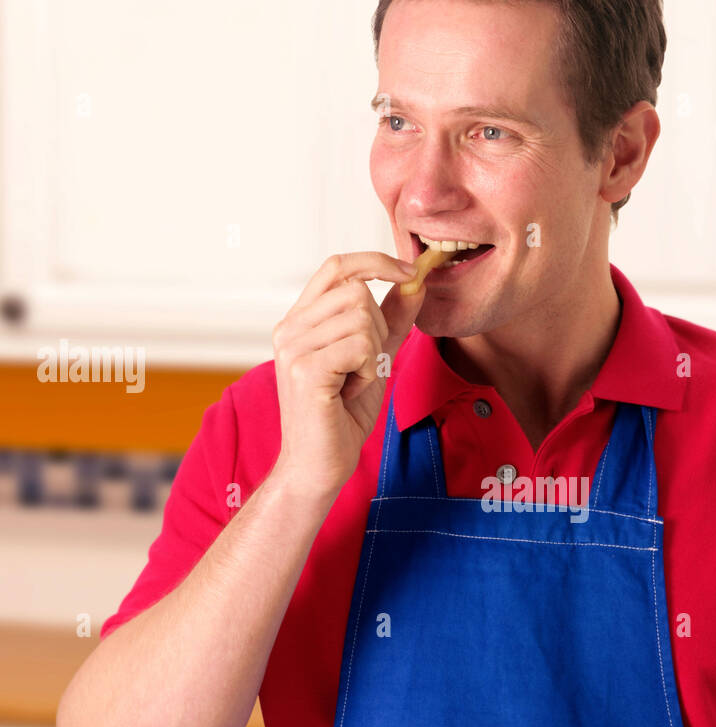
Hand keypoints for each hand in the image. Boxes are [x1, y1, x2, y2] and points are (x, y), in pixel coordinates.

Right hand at [271, 250, 429, 506]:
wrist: (319, 464)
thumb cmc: (341, 415)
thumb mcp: (374, 358)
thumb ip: (392, 320)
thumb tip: (415, 282)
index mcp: (300, 320)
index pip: (337, 266)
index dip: (376, 262)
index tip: (409, 272)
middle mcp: (289, 327)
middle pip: (357, 291)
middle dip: (379, 328)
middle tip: (364, 365)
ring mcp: (293, 346)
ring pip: (362, 318)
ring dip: (372, 354)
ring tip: (352, 382)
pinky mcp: (305, 368)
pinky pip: (362, 346)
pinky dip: (368, 371)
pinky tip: (349, 392)